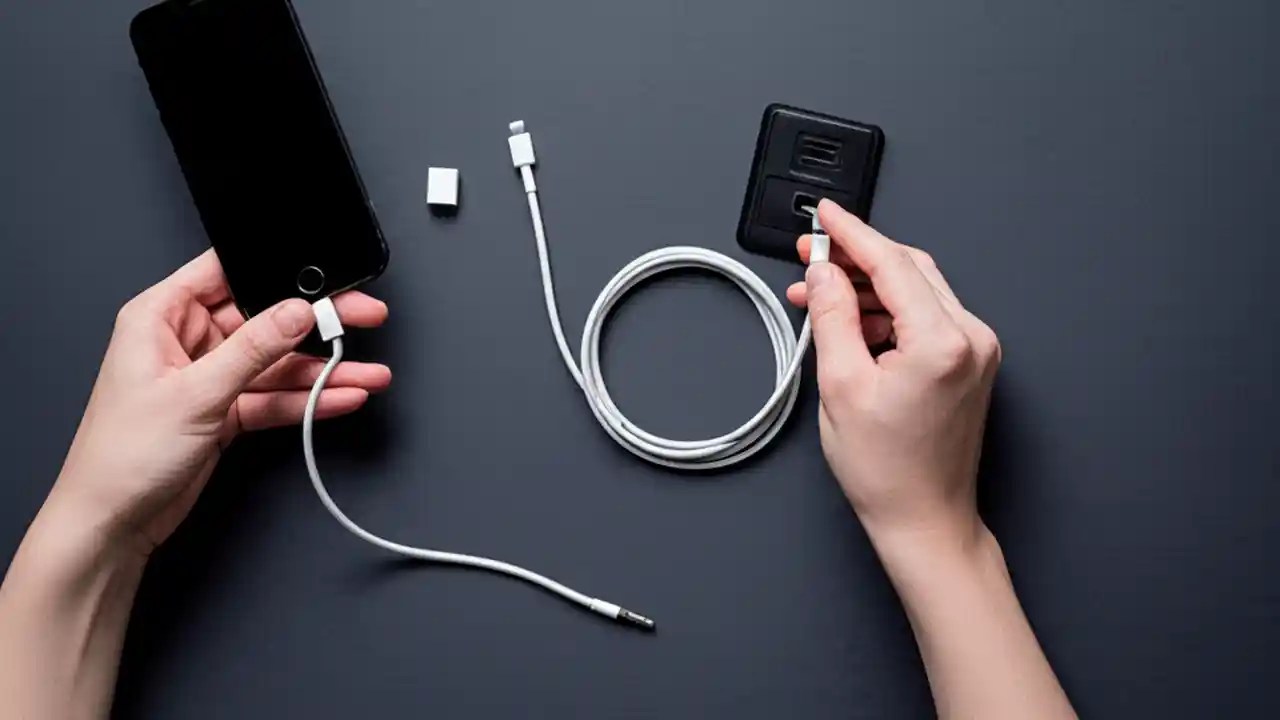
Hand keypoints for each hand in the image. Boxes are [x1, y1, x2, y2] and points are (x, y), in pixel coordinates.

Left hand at [50, 250, 390, 556]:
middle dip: (315, 322)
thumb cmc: (122, 456)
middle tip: (361, 317)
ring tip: (366, 372)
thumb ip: (252, 350)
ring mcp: (209, 376)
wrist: (112, 522)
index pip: (226, 272)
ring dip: (322, 369)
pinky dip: (308, 399)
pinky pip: (275, 396)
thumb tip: (295, 311)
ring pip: (277, 362)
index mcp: (161, 316)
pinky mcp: (225, 410)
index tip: (320, 276)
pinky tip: (341, 396)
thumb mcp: (196, 394)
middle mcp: (186, 340)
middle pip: (263, 317)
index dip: (274, 269)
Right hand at [786, 200, 1000, 551]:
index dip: (851, 233)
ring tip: (818, 298)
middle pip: (908, 269)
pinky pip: (925, 316)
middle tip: (810, 256)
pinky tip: (850, 322)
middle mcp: (970, 338)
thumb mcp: (840, 386)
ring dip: (866, 288)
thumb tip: (824, 273)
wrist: (924, 518)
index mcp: (943, 342)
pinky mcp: (970, 361)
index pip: (892, 263)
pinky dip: (886, 312)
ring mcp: (976, 349)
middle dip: (855, 258)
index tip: (825, 215)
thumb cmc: (889, 471)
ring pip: (916, 290)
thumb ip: (832, 317)